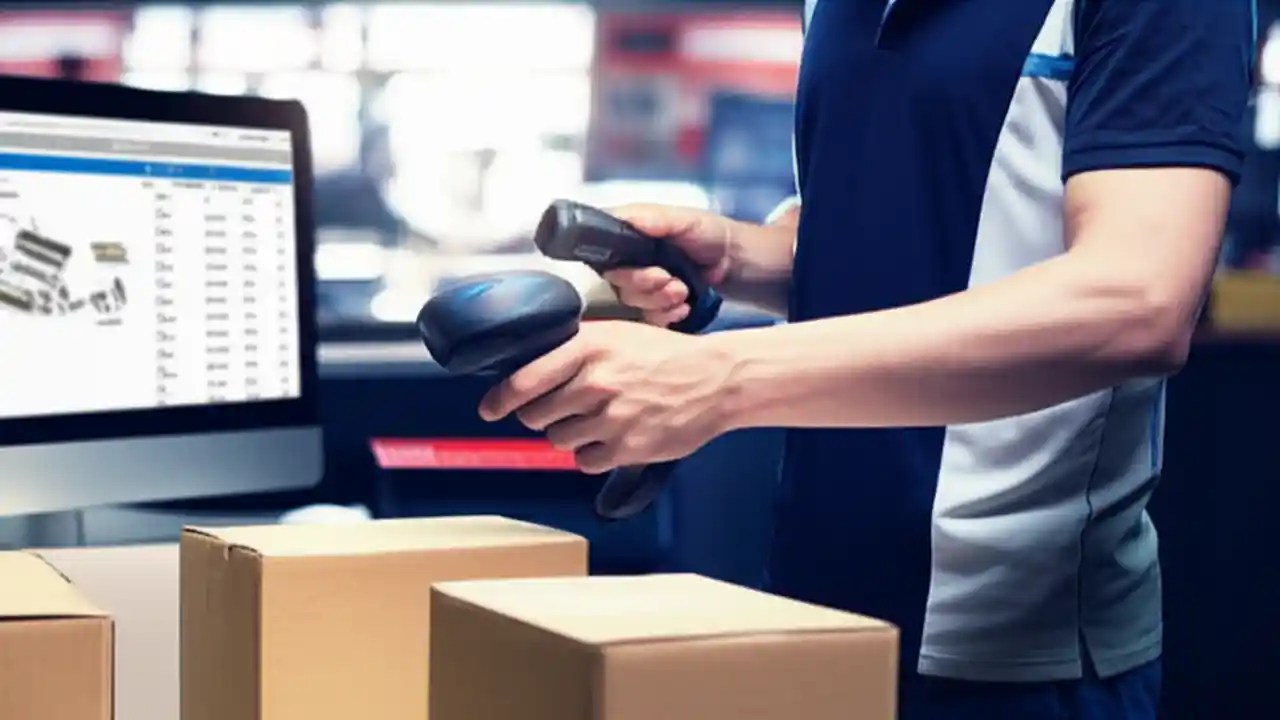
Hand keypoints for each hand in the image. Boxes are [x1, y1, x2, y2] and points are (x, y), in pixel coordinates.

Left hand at [478, 321, 732, 473]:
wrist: (715, 380)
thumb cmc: (664, 355)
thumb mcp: (616, 334)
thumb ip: (573, 349)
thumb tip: (527, 371)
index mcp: (588, 347)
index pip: (524, 380)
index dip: (500, 399)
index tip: (490, 408)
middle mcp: (595, 382)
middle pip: (536, 415)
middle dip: (543, 415)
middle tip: (564, 409)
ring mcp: (611, 417)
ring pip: (559, 440)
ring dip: (570, 434)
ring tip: (598, 420)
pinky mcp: (627, 447)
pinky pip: (585, 461)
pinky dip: (594, 454)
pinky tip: (613, 436)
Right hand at [602, 204, 733, 326]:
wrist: (736, 261)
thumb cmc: (708, 232)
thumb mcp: (683, 219)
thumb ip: (652, 218)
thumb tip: (618, 217)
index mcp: (628, 235)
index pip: (601, 249)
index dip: (614, 262)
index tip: (640, 266)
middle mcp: (628, 261)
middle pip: (615, 280)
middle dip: (644, 284)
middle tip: (668, 279)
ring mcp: (640, 286)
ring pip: (631, 302)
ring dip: (658, 300)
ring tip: (683, 291)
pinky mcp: (653, 308)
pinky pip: (647, 319)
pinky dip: (666, 315)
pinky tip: (684, 308)